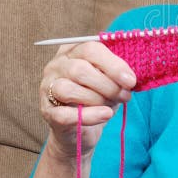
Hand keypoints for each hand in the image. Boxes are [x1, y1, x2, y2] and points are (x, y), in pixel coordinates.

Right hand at [39, 42, 135, 159]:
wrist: (81, 129)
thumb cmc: (98, 97)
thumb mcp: (110, 79)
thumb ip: (117, 72)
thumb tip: (130, 76)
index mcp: (72, 50)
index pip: (91, 49)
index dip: (114, 65)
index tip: (131, 80)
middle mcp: (56, 66)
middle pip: (80, 69)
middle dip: (108, 84)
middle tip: (125, 96)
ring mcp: (47, 88)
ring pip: (69, 89)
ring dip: (97, 99)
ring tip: (112, 106)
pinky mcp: (47, 111)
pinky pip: (66, 114)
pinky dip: (89, 115)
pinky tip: (105, 115)